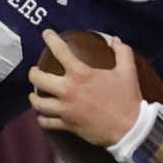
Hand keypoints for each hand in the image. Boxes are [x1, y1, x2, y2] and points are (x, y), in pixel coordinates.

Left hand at [28, 30, 143, 147]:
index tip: (46, 34)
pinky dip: (42, 119)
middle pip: (38, 78)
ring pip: (37, 103)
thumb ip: (122, 52)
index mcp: (81, 74)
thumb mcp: (128, 72)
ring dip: (34, 97)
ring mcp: (65, 109)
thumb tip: (115, 39)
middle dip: (33, 73)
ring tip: (34, 94)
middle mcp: (68, 90)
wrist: (129, 128)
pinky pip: (46, 122)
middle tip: (35, 71)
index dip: (51, 39)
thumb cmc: (127, 99)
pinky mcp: (66, 124)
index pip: (60, 51)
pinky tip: (42, 115)